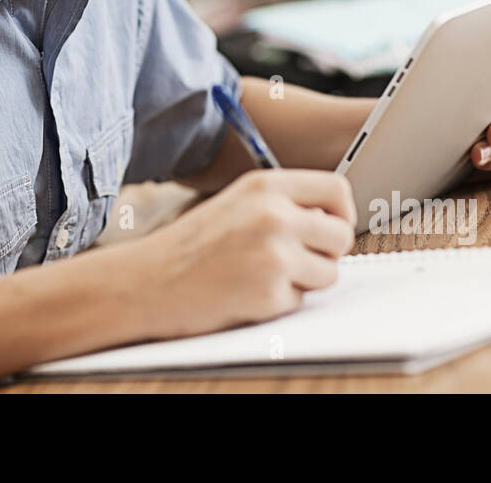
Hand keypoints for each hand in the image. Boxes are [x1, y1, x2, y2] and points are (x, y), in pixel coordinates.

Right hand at [133, 168, 355, 340]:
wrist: (148, 281)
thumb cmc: (190, 245)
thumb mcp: (236, 203)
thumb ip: (282, 204)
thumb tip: (330, 222)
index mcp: (266, 186)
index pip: (336, 189)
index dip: (342, 213)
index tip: (331, 227)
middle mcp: (274, 215)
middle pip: (341, 235)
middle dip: (326, 253)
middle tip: (297, 260)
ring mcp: (274, 255)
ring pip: (329, 273)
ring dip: (305, 281)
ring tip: (264, 275)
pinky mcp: (270, 293)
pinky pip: (301, 301)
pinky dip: (279, 302)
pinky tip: (247, 292)